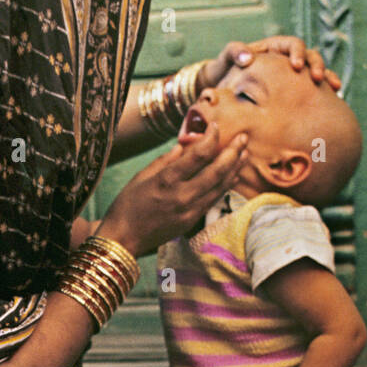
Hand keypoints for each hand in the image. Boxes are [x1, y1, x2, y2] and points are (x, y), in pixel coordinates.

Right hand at [98, 121, 248, 256]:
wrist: (122, 239)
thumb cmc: (127, 205)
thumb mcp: (141, 176)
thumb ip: (166, 160)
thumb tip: (185, 146)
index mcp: (166, 180)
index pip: (198, 155)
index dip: (210, 138)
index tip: (215, 126)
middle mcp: (182, 196)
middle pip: (216, 171)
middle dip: (233, 152)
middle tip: (243, 137)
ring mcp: (189, 211)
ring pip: (220, 186)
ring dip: (235, 168)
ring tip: (245, 153)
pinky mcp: (192, 221)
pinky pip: (214, 199)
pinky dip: (225, 185)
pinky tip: (233, 175)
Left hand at [201, 37, 340, 92]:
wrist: (223, 91)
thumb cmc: (224, 70)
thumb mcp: (226, 58)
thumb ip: (234, 52)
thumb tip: (248, 57)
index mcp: (275, 48)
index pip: (293, 44)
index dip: (297, 53)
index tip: (296, 66)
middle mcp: (287, 60)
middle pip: (310, 57)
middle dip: (316, 65)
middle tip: (317, 79)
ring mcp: (293, 76)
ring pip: (316, 73)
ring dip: (327, 78)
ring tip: (335, 89)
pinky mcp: (296, 91)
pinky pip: (313, 91)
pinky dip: (324, 95)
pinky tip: (334, 102)